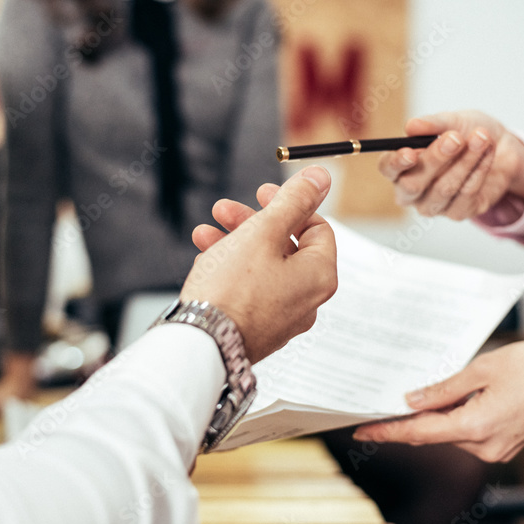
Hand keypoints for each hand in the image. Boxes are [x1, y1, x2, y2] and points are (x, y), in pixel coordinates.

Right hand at [182, 166, 337, 363]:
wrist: (201, 346)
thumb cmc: (231, 290)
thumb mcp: (263, 232)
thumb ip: (293, 201)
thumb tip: (322, 177)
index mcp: (319, 276)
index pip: (316, 228)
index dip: (289, 204)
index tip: (261, 193)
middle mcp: (308, 300)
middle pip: (287, 246)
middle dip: (253, 222)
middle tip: (224, 209)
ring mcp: (283, 318)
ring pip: (264, 267)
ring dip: (236, 242)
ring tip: (205, 232)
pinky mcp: (259, 329)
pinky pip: (251, 290)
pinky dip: (232, 270)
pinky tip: (206, 258)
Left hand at [353, 340, 523, 462]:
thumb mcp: (482, 368)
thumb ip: (444, 389)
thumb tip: (412, 401)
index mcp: (477, 427)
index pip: (419, 433)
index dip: (387, 431)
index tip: (362, 429)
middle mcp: (485, 447)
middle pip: (435, 434)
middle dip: (411, 418)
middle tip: (383, 400)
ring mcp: (497, 450)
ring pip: (451, 434)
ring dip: (436, 417)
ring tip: (419, 392)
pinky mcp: (505, 446)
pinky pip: (469, 434)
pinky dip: (456, 420)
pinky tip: (449, 400)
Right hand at [378, 110, 523, 221]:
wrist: (503, 146)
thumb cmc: (467, 133)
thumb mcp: (451, 121)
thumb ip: (432, 124)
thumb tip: (412, 126)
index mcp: (402, 165)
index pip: (388, 168)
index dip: (396, 163)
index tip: (410, 152)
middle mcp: (413, 190)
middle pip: (412, 184)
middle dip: (435, 159)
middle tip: (455, 138)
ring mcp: (435, 205)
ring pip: (443, 188)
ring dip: (464, 161)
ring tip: (481, 137)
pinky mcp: (459, 212)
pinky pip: (466, 194)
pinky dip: (479, 170)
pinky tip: (488, 152)